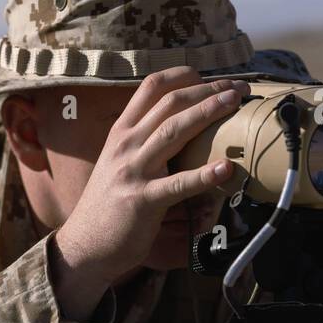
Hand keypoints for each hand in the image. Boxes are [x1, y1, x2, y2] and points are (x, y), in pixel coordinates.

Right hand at [50, 68, 246, 319]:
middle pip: (170, 103)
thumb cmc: (108, 207)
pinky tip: (226, 168)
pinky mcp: (142, 201)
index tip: (212, 78)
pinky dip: (204, 175)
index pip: (151, 88)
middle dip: (207, 90)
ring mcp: (133, 171)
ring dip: (208, 112)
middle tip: (239, 87)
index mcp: (121, 133)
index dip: (184, 76)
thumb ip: (143, 144)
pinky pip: (178, 184)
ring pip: (173, 131)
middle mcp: (125, 145)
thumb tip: (181, 130)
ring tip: (234, 103)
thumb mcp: (119, 163)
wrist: (83, 246)